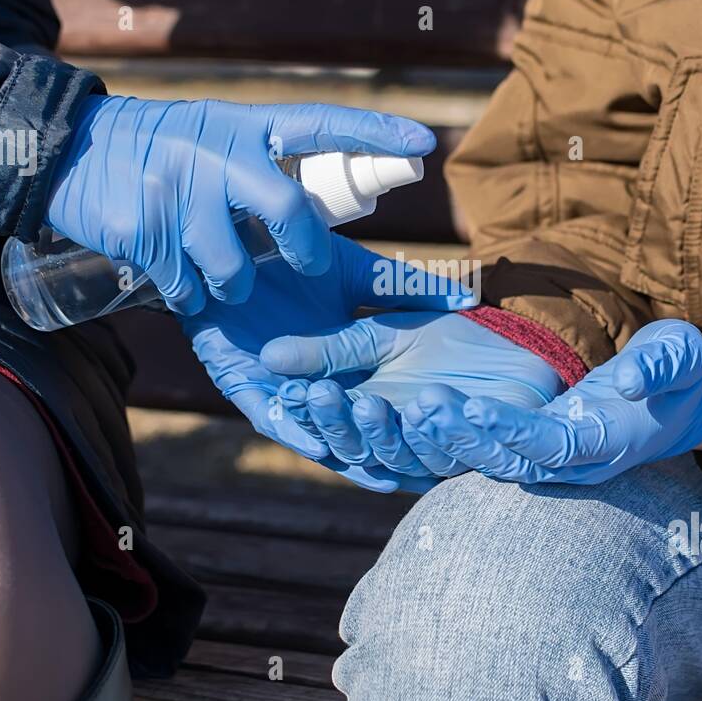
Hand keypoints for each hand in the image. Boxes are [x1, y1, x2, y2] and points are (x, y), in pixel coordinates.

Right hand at [46, 95, 433, 313]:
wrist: (64, 151)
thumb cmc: (160, 155)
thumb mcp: (213, 142)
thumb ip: (263, 170)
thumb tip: (324, 212)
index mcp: (242, 126)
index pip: (319, 123)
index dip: (372, 133)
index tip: (425, 143)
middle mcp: (215, 150)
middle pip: (289, 209)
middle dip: (305, 249)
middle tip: (309, 265)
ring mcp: (177, 189)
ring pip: (233, 265)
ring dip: (229, 283)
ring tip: (213, 273)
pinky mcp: (143, 228)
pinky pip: (185, 284)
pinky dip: (185, 292)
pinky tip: (170, 273)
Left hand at [177, 236, 475, 490]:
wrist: (235, 235)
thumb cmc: (296, 251)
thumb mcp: (362, 272)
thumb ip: (408, 288)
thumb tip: (466, 301)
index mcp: (347, 364)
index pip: (383, 403)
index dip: (415, 422)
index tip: (450, 435)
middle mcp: (315, 385)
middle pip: (352, 426)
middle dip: (381, 441)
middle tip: (416, 460)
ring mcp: (278, 390)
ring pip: (314, 429)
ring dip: (341, 439)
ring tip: (374, 464)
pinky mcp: (243, 386)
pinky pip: (269, 417)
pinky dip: (293, 431)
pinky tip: (317, 447)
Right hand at [259, 313, 563, 485]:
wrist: (521, 340)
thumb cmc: (448, 338)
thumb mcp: (381, 335)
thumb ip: (332, 349)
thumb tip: (269, 357)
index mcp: (374, 425)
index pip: (333, 431)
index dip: (314, 415)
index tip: (293, 389)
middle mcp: (407, 449)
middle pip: (365, 451)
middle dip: (346, 424)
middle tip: (331, 393)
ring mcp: (451, 457)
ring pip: (414, 458)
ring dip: (395, 433)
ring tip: (378, 400)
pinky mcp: (499, 457)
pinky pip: (475, 453)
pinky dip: (459, 430)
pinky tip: (442, 405)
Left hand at [398, 319, 701, 483]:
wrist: (685, 400)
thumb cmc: (682, 373)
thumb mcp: (682, 359)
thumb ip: (660, 368)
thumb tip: (635, 378)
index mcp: (609, 441)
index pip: (554, 444)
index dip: (514, 431)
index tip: (475, 408)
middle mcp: (577, 459)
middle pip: (511, 461)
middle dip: (466, 437)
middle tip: (422, 405)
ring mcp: (555, 455)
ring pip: (494, 460)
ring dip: (452, 439)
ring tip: (411, 408)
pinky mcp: (539, 442)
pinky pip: (492, 448)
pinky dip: (457, 437)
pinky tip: (418, 417)